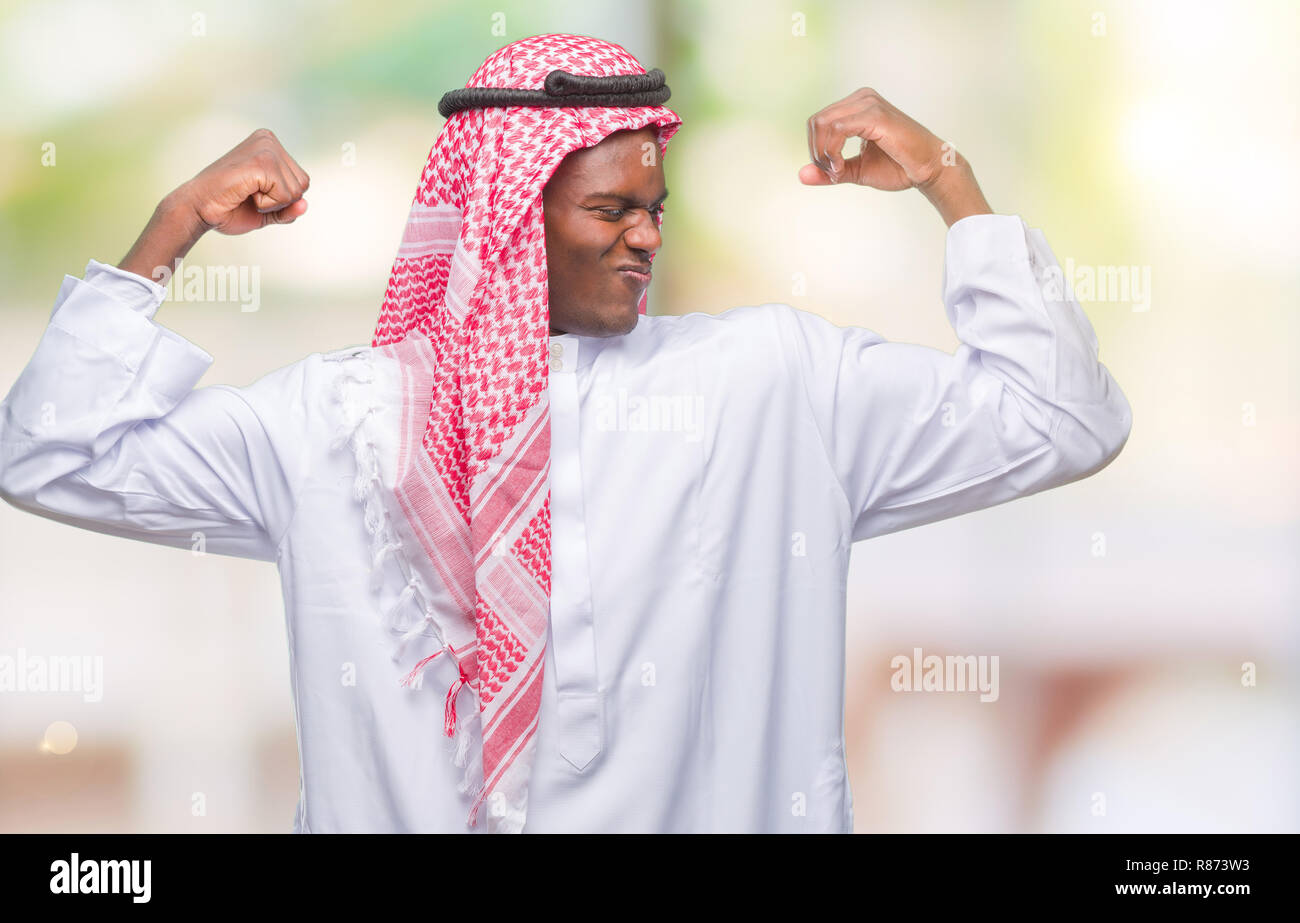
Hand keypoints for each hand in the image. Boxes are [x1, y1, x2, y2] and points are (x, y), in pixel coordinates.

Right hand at [118, 129, 310, 282]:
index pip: (301, 181)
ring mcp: (265, 148)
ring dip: (273, 203)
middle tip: (249, 194)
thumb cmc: (228, 208)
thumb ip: (289, 208)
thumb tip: (305, 205)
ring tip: (246, 193)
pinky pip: (285, 195)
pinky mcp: (261, 161)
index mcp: (270, 144)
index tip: (254, 192)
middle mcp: (269, 139)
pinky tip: (246, 194)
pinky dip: (267, 204)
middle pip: (303, 185)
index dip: (282, 199)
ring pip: (296, 191)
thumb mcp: (267, 211)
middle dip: (281, 201)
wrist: (197, 209)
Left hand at [798, 88, 992, 226]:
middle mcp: (861, 98)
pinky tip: (842, 167)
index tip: (831, 171)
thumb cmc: (898, 167)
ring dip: (824, 153)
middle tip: (833, 172)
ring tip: (839, 171)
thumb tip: (800, 175)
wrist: (929, 169)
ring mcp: (868, 103)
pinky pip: (837, 129)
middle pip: (816, 121)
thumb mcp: (855, 170)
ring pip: (823, 123)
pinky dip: (833, 152)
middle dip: (817, 152)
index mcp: (856, 105)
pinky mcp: (875, 115)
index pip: (817, 121)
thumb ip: (829, 170)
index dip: (816, 149)